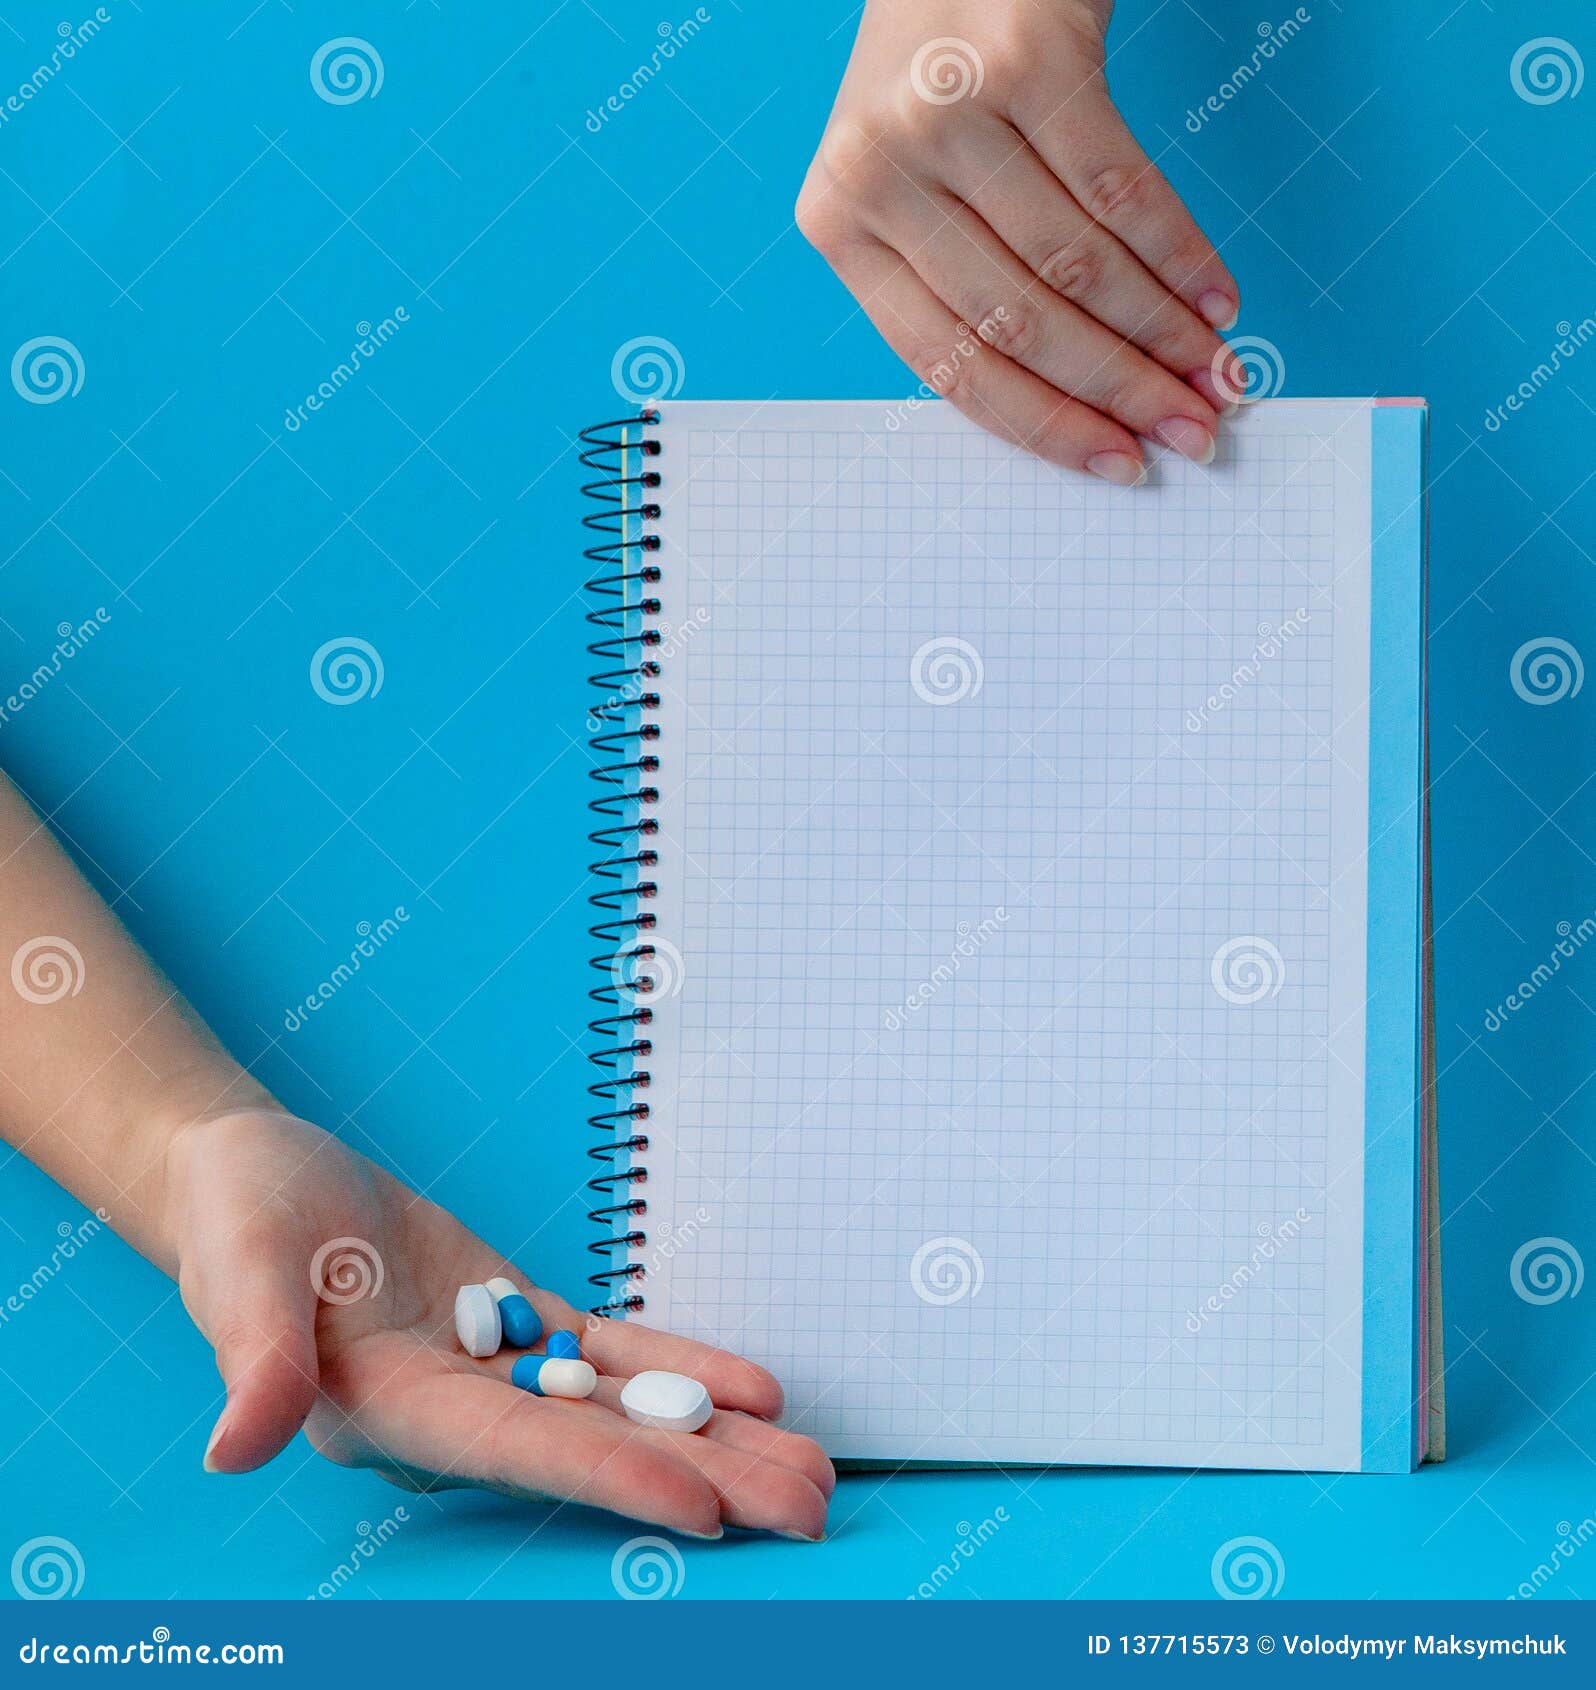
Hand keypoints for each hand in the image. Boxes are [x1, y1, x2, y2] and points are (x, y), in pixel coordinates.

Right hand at [165, 1110, 832, 1540]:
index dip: (610, 1478)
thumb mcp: (240, 1267)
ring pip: (620, 1406)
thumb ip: (256, 1356)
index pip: (517, 1451)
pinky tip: (754, 1390)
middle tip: (812, 1509)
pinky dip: (683, 1366)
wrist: (257, 1174)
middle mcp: (456, 1406)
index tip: (704, 1509)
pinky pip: (613, 1349)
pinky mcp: (516, 1319)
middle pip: (597, 1448)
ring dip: (717, 1438)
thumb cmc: (237, 1213)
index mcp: (391, 1408)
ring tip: (813, 1468)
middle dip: (705, 1479)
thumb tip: (235, 1448)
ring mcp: (495, 1365)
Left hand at [797, 0, 1244, 481]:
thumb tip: (1082, 396)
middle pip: (1019, 323)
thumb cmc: (944, 71)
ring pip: (1077, 265)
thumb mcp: (915, 180)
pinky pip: (1122, 188)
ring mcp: (949, 112)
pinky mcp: (1026, 57)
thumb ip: (964, 277)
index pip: (948, 361)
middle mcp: (877, 171)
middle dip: (1121, 392)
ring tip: (1217, 374)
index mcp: (839, 224)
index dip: (1046, 424)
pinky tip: (1217, 298)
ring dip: (1163, 334)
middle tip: (1193, 432)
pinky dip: (1181, 254)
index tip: (1119, 462)